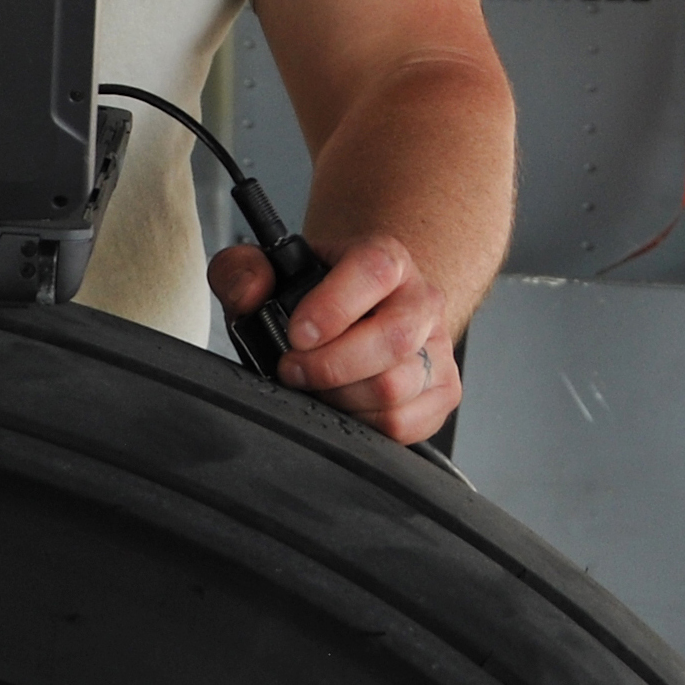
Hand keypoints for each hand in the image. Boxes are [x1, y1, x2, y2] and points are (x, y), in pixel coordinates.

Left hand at [209, 233, 459, 442]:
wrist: (359, 313)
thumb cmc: (315, 298)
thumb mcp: (270, 273)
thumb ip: (243, 270)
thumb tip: (251, 292)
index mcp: (386, 259)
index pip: (375, 270)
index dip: (333, 306)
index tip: (296, 334)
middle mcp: (420, 300)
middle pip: (395, 338)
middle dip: (330, 366)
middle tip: (292, 368)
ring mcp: (437, 348)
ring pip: (396, 388)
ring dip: (341, 399)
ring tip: (314, 388)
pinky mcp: (441, 391)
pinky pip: (406, 424)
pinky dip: (363, 425)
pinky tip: (342, 406)